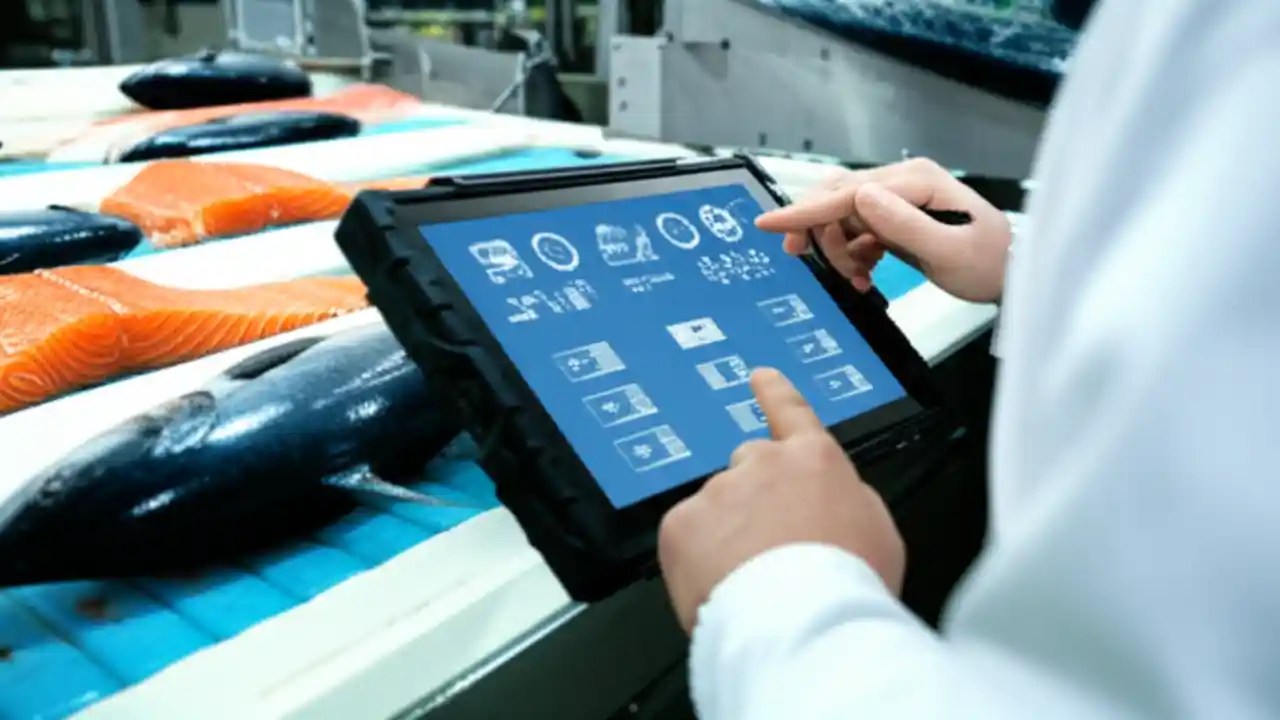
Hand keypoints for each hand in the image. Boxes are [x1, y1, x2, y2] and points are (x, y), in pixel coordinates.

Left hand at [657, 368, 905, 633]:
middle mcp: (763, 464)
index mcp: (814, 461)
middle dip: (754, 502)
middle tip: (770, 552)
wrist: (802, 620)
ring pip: (717, 511)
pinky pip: (687, 540)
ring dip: (727, 539)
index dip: (775, 393)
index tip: (760, 376)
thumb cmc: (849, 584)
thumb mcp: (876, 531)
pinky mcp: (682, 524)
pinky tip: (723, 587)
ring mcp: (718, 491)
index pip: (792, 413)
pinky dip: (699, 563)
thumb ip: (845, 500)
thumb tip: (826, 501)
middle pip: (749, 471)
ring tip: (754, 584)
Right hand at [755, 158, 1011, 302]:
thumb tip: (860, 198)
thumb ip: (906, 226)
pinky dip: (852, 253)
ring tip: (857, 279)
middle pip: (838, 197)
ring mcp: (900, 197)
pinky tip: (865, 274)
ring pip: (843, 216)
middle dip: (818, 232)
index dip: (806, 210)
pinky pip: (857, 229)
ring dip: (838, 249)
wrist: (1014, 275)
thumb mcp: (951, 252)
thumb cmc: (990, 265)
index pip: (848, 193)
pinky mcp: (898, 216)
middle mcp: (904, 181)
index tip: (767, 224)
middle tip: (802, 261)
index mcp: (916, 182)